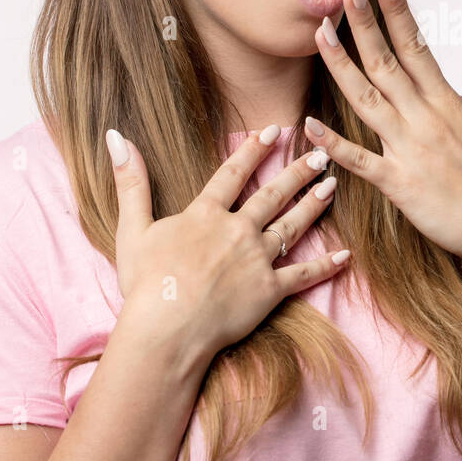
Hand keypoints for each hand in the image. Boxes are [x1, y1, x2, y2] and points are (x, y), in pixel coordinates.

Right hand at [104, 126, 350, 355]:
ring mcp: (257, 260)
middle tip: (322, 154)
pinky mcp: (270, 291)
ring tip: (333, 186)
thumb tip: (115, 137)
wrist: (166, 329)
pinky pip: (303, 275)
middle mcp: (237, 230)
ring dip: (314, 205)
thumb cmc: (145, 284)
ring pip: (292, 225)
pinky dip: (326, 265)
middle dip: (298, 172)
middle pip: (272, 194)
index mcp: (205, 215)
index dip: (253, 150)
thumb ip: (131, 182)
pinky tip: (346, 255)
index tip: (274, 131)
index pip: (233, 173)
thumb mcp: (133, 228)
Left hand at [306, 0, 461, 275]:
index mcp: (449, 103)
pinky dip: (334, 144)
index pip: (417, 47)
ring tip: (320, 35)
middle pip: (387, 63)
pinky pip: (361, 161)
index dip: (397, 13)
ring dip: (341, 66)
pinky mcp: (401, 185)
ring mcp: (412, 151)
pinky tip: (309, 124)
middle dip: (363, 26)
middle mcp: (428, 120)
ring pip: (368, 100)